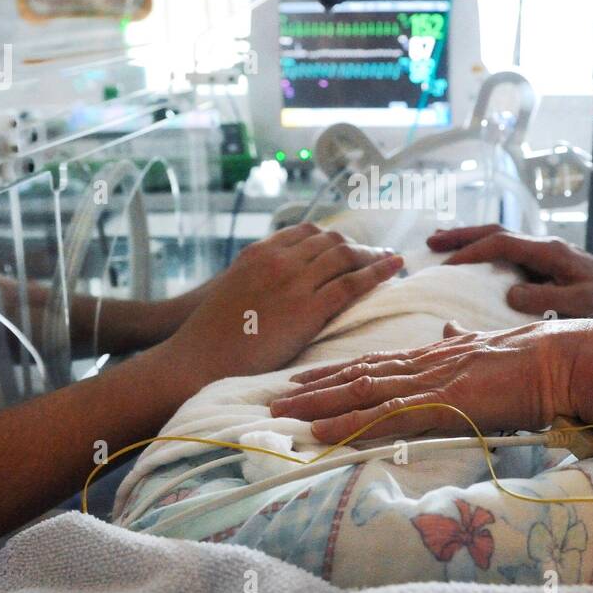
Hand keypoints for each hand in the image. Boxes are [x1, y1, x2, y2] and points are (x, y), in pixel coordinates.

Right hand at [160, 223, 403, 383]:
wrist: (197, 360)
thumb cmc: (210, 336)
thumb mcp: (233, 290)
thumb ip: (260, 279)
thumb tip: (282, 286)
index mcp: (259, 253)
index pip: (307, 232)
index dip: (334, 238)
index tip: (348, 247)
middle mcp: (279, 260)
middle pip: (331, 240)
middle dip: (358, 246)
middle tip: (376, 255)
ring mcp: (294, 282)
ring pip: (345, 256)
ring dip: (372, 256)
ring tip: (390, 262)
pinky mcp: (307, 308)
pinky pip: (352, 283)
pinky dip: (378, 271)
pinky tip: (395, 268)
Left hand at [270, 319, 592, 443]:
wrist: (564, 358)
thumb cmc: (537, 358)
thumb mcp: (488, 345)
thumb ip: (461, 339)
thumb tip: (445, 328)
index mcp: (436, 353)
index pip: (376, 361)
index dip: (337, 370)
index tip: (307, 377)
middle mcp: (424, 363)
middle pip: (357, 374)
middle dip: (314, 385)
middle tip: (276, 396)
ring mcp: (430, 382)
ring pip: (360, 392)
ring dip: (318, 403)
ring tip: (282, 412)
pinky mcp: (441, 403)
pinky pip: (383, 416)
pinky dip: (347, 424)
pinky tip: (320, 432)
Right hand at [429, 224, 592, 371]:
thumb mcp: (581, 304)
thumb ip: (544, 298)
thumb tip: (508, 293)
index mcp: (549, 251)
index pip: (501, 243)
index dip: (472, 251)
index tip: (447, 263)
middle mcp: (545, 247)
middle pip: (496, 232)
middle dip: (462, 235)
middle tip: (430, 241)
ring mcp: (546, 255)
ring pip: (501, 239)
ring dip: (471, 240)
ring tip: (442, 245)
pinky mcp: (548, 266)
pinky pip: (509, 254)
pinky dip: (486, 253)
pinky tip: (475, 264)